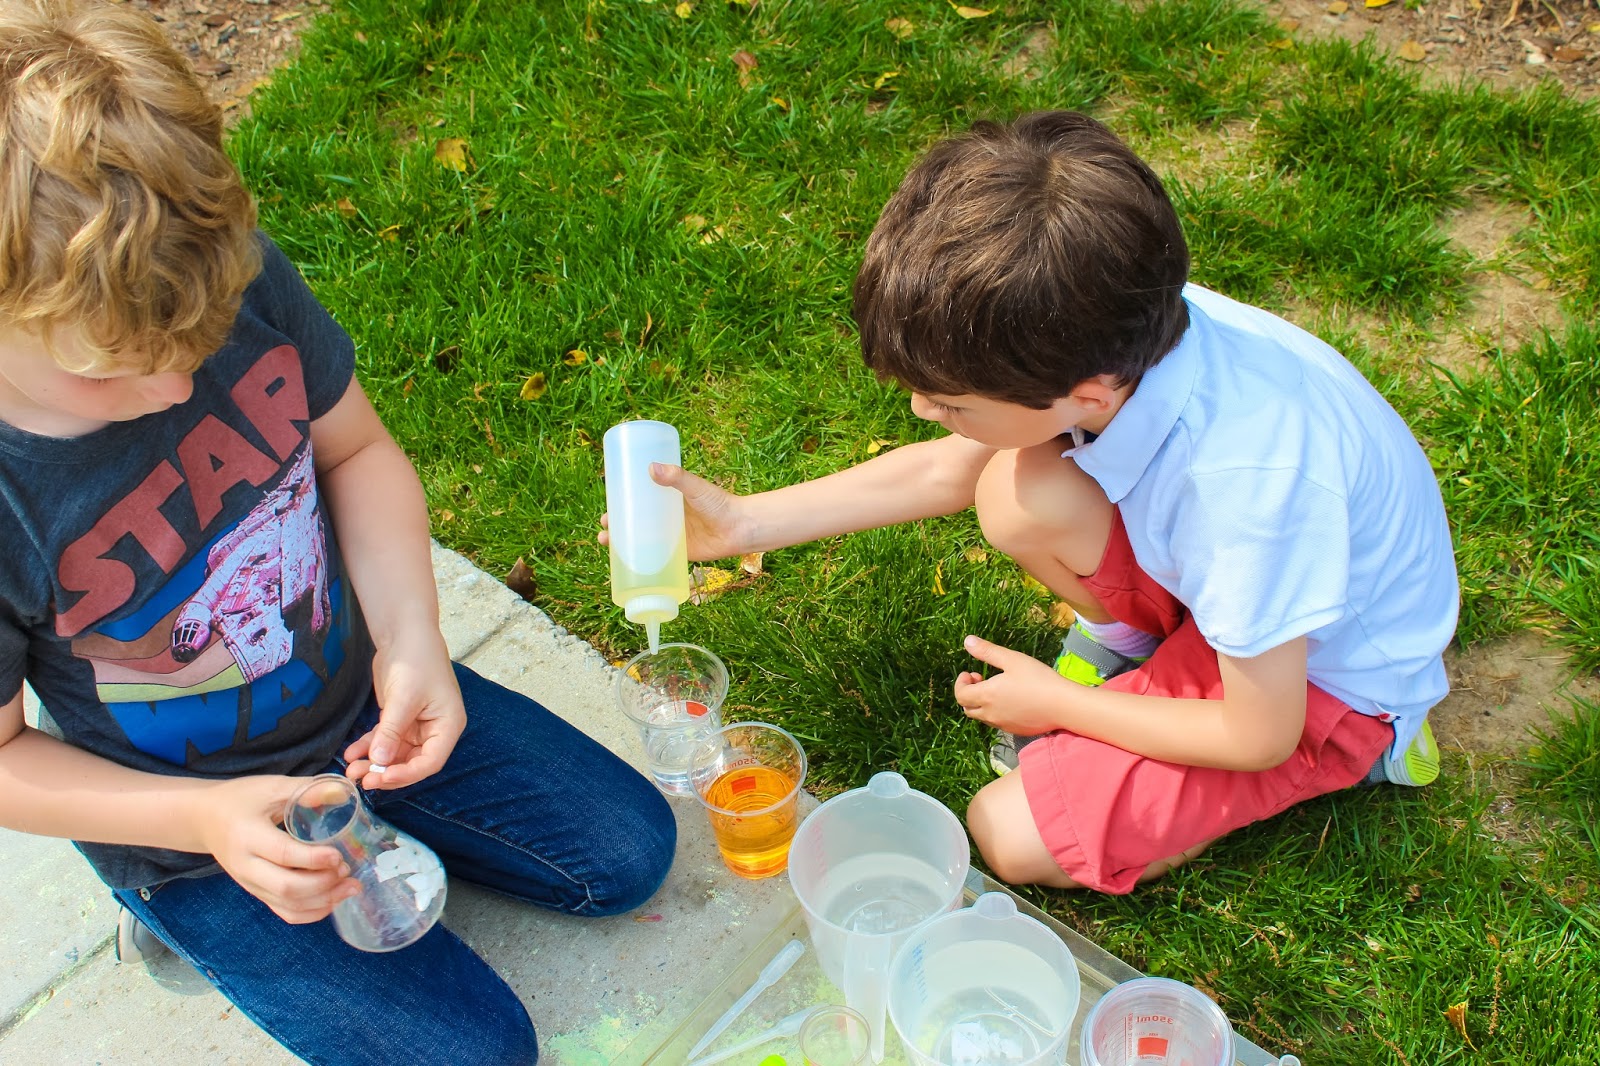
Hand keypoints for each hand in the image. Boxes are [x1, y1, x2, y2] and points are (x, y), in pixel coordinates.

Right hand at [196, 775, 360, 923]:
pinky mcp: (256, 892)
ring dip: (323, 901)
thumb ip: (305, 790)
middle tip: (347, 871)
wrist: (205, 819)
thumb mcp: (270, 787)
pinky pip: (284, 912)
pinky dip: (311, 912)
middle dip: (323, 884)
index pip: (283, 855)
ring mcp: (250, 884)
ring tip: (350, 888)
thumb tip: (344, 791)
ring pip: (287, 905)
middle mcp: (246, 866)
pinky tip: (332, 900)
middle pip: (286, 888)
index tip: (339, 856)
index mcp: (248, 837)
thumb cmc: (240, 799)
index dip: (314, 859)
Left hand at [343, 633, 464, 789]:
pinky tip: (351, 752)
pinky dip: (368, 747)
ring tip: (351, 769)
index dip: (407, 774)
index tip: (381, 778)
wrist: (404, 634)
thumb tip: (379, 762)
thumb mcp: (404, 698)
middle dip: (386, 772)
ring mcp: (416, 726)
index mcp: (448, 726)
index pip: (431, 762)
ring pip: (395, 754)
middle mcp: (435, 730)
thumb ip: (391, 731)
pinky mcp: (399, 719)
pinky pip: (384, 740)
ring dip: (374, 762)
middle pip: (412, 762)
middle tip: (361, 778)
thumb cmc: (416, 661)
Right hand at [599, 463, 754, 561]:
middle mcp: (668, 518)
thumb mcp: (696, 487)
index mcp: (669, 499)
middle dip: (617, 523)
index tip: (607, 501)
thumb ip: (677, 478)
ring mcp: (672, 536)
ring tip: (606, 541)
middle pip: (636, 520)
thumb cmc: (720, 503)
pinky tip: (626, 565)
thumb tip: (651, 468)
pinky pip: (656, 559)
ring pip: (641, 540)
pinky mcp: (679, 553)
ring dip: (622, 542)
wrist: (741, 528)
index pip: (640, 498)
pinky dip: (641, 561)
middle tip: (603, 524)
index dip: (622, 500)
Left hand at [953, 635, 1076, 735]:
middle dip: (968, 693)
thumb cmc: (1038, 679)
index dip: (960, 683)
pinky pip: (997, 723)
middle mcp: (990, 714)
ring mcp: (1003, 725)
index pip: (960, 695)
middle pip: (967, 708)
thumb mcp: (1012, 660)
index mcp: (986, 696)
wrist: (1063, 706)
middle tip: (981, 679)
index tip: (970, 672)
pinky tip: (1011, 700)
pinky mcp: (1015, 731)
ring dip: (981, 703)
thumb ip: (987, 652)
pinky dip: (994, 712)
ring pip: (982, 717)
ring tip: (996, 688)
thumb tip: (967, 641)